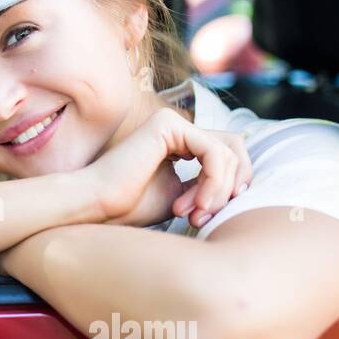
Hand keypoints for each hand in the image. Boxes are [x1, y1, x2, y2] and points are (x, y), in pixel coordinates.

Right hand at [82, 106, 253, 228]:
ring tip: (197, 212)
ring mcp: (173, 123)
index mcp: (180, 144)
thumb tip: (241, 188)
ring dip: (220, 188)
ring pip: (229, 150)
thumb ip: (207, 187)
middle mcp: (177, 128)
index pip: (227, 154)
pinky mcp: (169, 125)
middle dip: (232, 185)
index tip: (212, 215)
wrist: (97, 205)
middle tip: (207, 215)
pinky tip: (196, 202)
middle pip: (235, 147)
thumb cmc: (129, 206)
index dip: (232, 184)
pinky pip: (214, 151)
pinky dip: (214, 181)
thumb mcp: (182, 198)